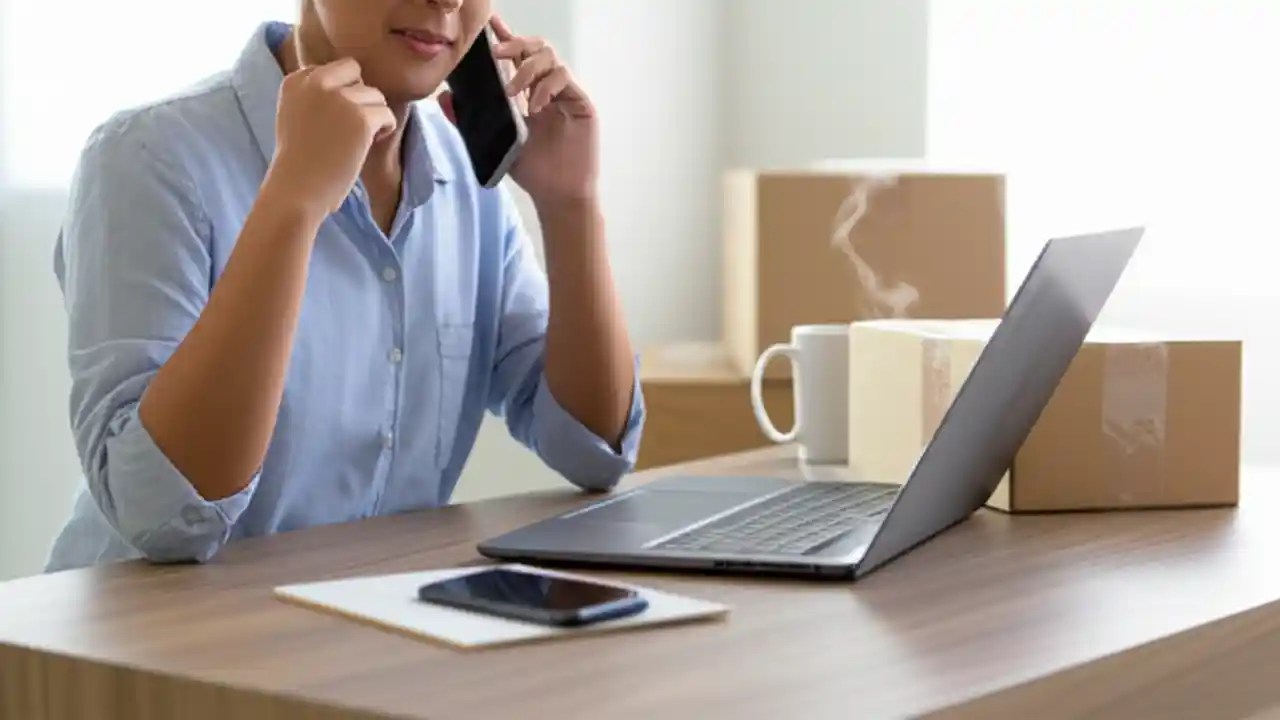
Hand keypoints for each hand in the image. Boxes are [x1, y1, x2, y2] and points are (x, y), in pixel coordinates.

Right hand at [265, 58, 397, 219]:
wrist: (297, 189)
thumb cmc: (299, 161)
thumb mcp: (295, 114)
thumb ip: (316, 94)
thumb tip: (354, 82)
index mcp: (296, 80)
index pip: (335, 69)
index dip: (342, 93)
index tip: (334, 120)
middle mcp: (316, 81)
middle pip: (355, 72)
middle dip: (360, 95)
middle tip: (352, 125)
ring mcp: (339, 98)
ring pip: (375, 94)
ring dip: (373, 116)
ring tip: (358, 140)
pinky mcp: (361, 117)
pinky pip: (387, 114)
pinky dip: (384, 130)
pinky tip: (368, 145)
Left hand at [442, 16, 597, 206]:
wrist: (557, 196)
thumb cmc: (532, 170)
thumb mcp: (494, 142)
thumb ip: (470, 120)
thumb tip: (443, 98)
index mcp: (527, 91)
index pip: (516, 56)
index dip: (504, 36)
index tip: (488, 24)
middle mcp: (547, 87)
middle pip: (535, 47)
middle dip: (514, 43)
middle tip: (496, 54)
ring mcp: (565, 93)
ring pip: (550, 56)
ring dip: (527, 68)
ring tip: (512, 91)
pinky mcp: (581, 102)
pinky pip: (564, 77)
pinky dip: (545, 86)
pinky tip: (534, 106)